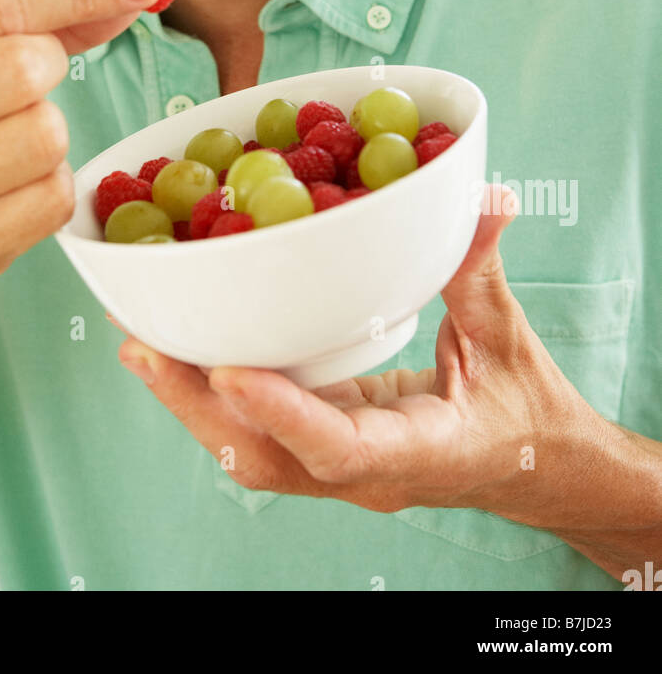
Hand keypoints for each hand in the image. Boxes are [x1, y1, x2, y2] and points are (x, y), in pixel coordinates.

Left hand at [115, 184, 592, 516]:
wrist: (535, 469)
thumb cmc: (525, 411)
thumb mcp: (507, 337)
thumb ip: (481, 269)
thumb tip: (485, 200)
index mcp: (419, 453)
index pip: (341, 450)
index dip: (283, 414)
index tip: (229, 371)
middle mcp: (365, 473)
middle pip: (265, 457)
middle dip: (198, 403)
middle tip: (142, 344)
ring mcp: (336, 467)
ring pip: (248, 448)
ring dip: (189, 397)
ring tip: (138, 337)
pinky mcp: (321, 444)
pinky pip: (256, 429)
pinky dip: (209, 390)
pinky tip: (172, 347)